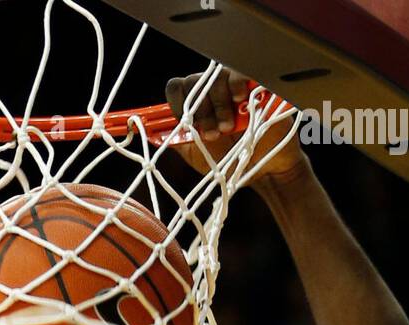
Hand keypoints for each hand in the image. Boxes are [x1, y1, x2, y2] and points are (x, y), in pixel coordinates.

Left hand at [166, 68, 305, 182]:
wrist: (262, 171)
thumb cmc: (228, 162)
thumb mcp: (196, 155)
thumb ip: (175, 140)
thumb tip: (146, 130)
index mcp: (194, 105)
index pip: (176, 88)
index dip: (179, 105)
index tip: (190, 127)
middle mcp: (211, 92)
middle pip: (194, 82)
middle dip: (201, 111)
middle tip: (213, 134)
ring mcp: (232, 86)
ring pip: (215, 77)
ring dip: (219, 103)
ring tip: (228, 128)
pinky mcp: (253, 83)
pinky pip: (239, 70)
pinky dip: (236, 84)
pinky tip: (240, 101)